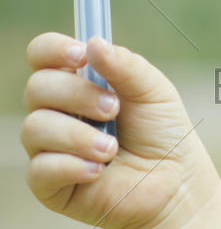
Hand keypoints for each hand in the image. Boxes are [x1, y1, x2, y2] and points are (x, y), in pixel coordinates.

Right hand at [21, 32, 219, 228]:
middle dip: (77, 95)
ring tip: (113, 149)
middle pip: (37, 88)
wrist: (177, 186)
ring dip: (78, 135)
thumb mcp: (156, 93)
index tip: (79, 54)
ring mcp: (49, 149)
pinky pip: (40, 169)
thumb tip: (94, 42)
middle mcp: (55, 113)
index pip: (42, 56)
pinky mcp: (49, 185)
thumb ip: (128, 66)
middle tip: (114, 110)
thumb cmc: (164, 136)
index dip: (51, 50)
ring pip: (35, 128)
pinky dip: (72, 166)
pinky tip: (100, 171)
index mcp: (75, 84)